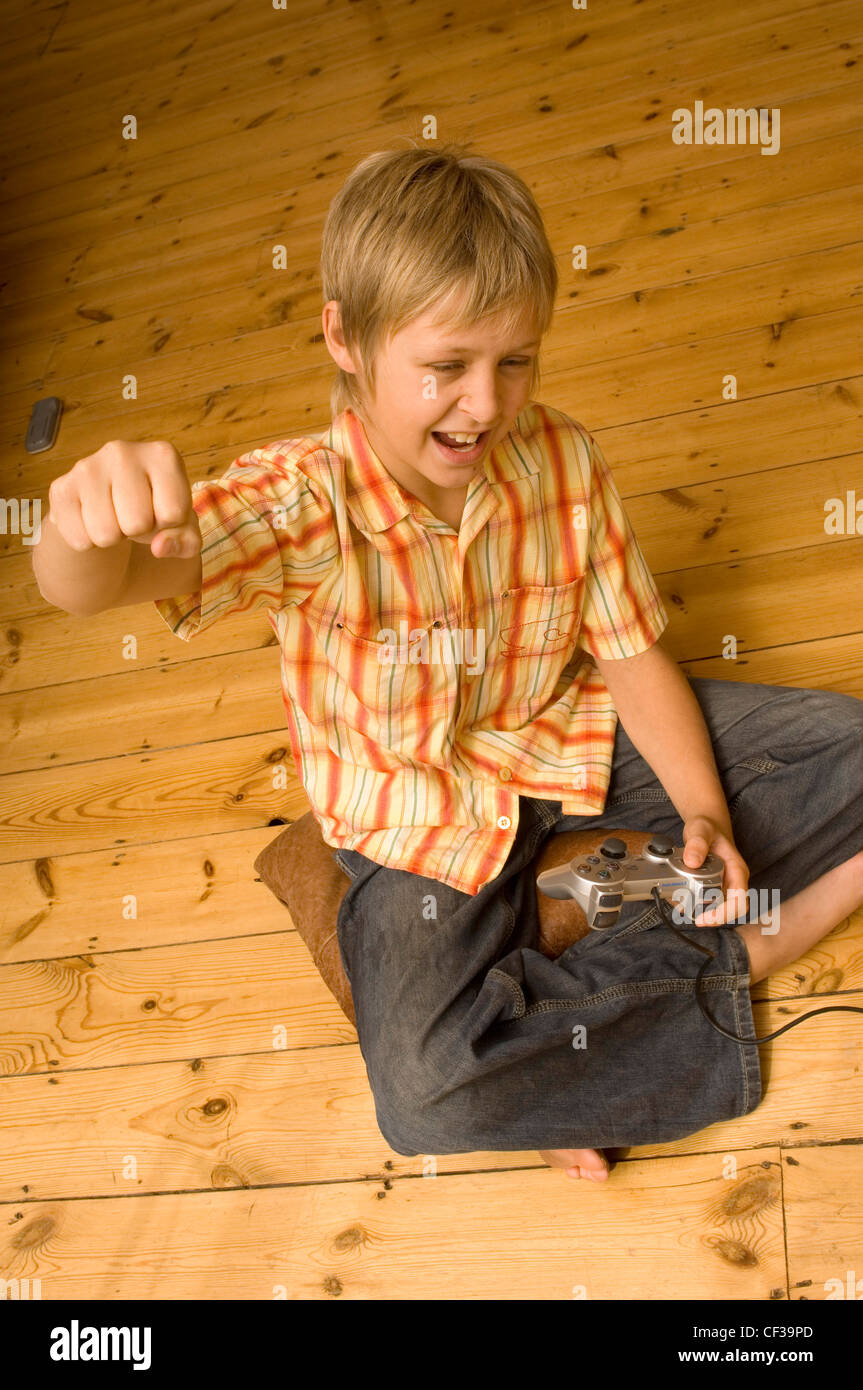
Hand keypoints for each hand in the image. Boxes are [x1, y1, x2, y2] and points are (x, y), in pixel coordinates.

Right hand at [47, 440, 201, 560]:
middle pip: (137, 524)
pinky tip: (93, 519)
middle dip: (139, 531)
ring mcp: (88, 466)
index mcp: (162, 455)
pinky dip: (89, 542)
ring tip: (115, 516)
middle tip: (134, 515)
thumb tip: (159, 547)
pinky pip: (80, 540)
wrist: (109, 500)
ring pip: (106, 535)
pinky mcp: (61, 487)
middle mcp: (123, 452)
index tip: (161, 510)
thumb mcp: (182, 526)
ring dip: (113, 538)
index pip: (173, 514)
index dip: (168, 525)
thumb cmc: (155, 509)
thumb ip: (186, 542)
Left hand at [681, 815, 749, 925]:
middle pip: (730, 910)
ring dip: (703, 912)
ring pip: (720, 908)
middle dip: (712, 917)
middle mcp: (734, 880)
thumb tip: (692, 862)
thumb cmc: (707, 827)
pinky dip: (695, 904)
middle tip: (691, 916)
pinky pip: (709, 901)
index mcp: (737, 870)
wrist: (707, 825)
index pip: (739, 901)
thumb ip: (697, 843)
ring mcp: (725, 884)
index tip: (704, 918)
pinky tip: (681, 901)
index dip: (723, 914)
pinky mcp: (714, 885)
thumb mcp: (700, 829)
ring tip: (682, 907)